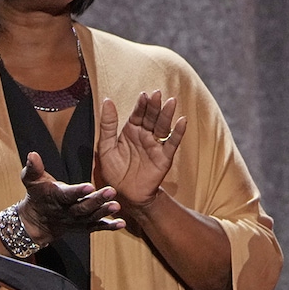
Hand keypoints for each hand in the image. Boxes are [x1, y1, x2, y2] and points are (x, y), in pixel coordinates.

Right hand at [18, 151, 123, 243]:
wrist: (38, 221)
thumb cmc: (38, 194)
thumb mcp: (32, 181)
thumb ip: (33, 168)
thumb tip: (33, 154)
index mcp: (56, 198)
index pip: (67, 195)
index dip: (78, 191)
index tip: (89, 186)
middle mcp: (68, 212)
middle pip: (83, 207)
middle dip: (97, 200)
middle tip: (111, 191)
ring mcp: (77, 221)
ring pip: (92, 217)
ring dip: (105, 212)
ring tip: (117, 206)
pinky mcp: (85, 226)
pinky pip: (98, 227)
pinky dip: (109, 226)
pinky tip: (121, 223)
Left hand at [97, 91, 186, 211]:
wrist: (124, 194)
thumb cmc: (114, 171)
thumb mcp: (105, 146)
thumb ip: (107, 124)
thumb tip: (107, 100)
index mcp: (131, 131)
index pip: (138, 114)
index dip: (141, 105)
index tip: (144, 95)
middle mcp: (145, 135)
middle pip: (152, 117)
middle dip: (154, 106)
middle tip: (157, 94)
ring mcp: (155, 146)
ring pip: (163, 127)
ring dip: (167, 114)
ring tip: (171, 102)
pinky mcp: (164, 157)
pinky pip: (172, 143)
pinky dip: (178, 132)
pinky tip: (183, 121)